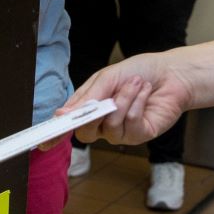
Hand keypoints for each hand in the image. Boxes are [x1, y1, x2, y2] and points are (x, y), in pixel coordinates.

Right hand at [54, 52, 196, 147]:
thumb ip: (86, 97)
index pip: (68, 125)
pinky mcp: (139, 135)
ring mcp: (121, 131)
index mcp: (90, 106)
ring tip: (136, 84)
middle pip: (85, 133)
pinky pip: (130, 126)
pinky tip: (144, 93)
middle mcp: (103, 123)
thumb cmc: (138, 71)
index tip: (42, 143)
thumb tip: (61, 114)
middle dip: (94, 114)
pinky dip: (136, 105)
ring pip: (110, 127)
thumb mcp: (107, 77)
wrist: (171, 72)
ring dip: (123, 101)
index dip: (54, 135)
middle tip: (108, 96)